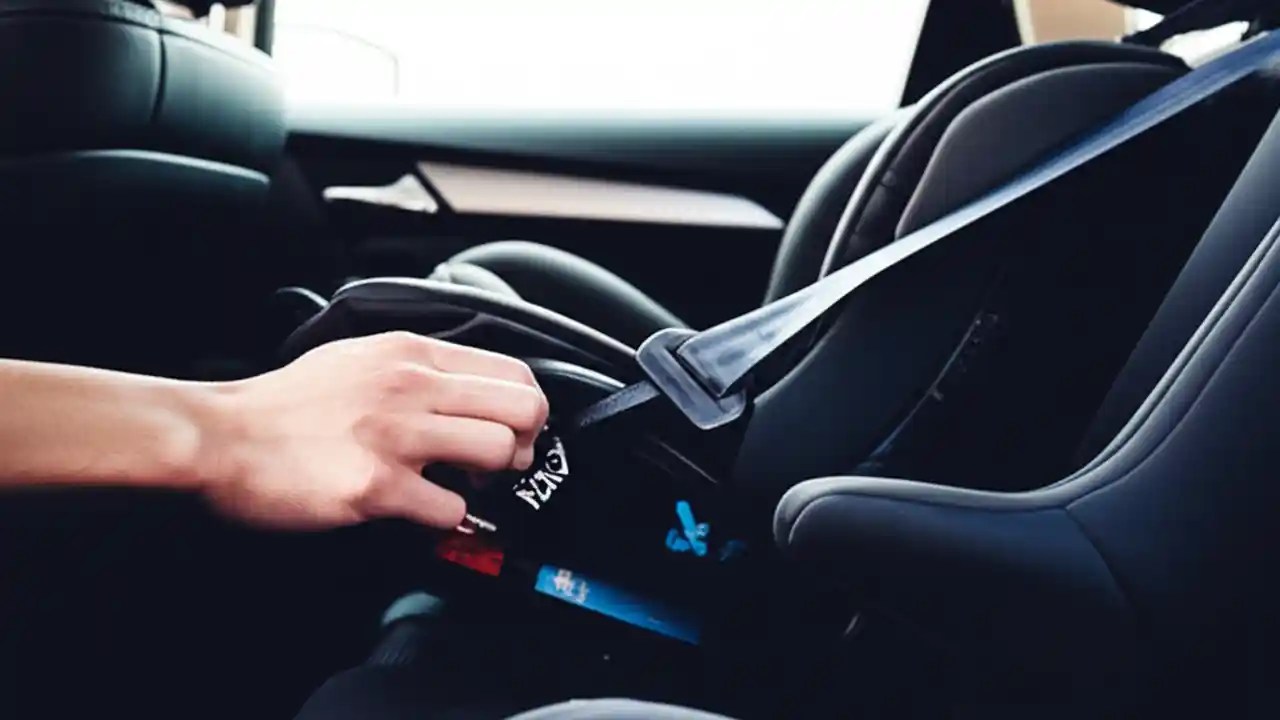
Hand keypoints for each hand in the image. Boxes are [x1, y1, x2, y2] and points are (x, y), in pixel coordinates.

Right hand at [202, 332, 547, 530]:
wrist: (220, 437)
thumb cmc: (284, 404)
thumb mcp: (358, 357)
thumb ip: (414, 367)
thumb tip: (464, 389)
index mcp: (410, 353)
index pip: (513, 371)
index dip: (526, 408)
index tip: (511, 430)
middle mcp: (411, 387)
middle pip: (523, 409)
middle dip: (525, 444)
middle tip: (501, 465)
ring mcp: (396, 436)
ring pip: (500, 452)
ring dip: (493, 480)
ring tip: (464, 487)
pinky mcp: (376, 486)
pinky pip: (452, 508)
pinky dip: (449, 519)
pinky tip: (426, 513)